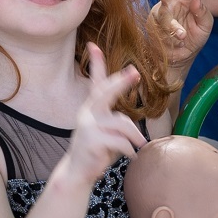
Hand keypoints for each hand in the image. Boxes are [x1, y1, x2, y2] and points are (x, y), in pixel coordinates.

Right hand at [58, 44, 146, 188]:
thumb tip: (135, 124)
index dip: (95, 64)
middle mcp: (87, 113)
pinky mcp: (93, 141)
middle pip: (105, 92)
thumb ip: (116, 121)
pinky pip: (121, 141)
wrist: (79, 172)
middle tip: (135, 72)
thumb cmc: (97, 150)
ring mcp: (88, 126)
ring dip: (135, 136)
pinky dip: (129, 150)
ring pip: (122, 123)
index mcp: (91, 108)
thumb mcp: (107, 132)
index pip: (95, 83)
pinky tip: (131, 156)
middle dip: (121, 81)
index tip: (93, 45)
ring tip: (139, 145)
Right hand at [141, 0, 212, 80]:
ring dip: (172, 26)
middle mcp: (172, 3)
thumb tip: (195, 1)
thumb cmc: (194, 36)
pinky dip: (169, 36)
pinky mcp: (154, 27)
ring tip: (181, 35)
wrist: (181, 56)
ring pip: (162, 15)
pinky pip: (160, 30)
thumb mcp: (205, 25)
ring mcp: (161, 14)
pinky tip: (178, 41)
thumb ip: (203, 12)